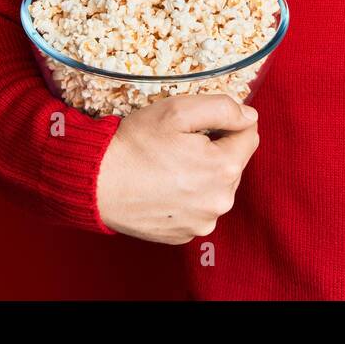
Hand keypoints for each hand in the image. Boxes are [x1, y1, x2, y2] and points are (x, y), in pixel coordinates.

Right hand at [95, 94, 259, 244]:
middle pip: (232, 163)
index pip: (249, 135)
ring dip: (201, 174)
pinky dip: (186, 196)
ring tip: (168, 166)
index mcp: (224, 168)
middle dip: (214, 150)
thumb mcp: (178, 111)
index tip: (201, 124)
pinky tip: (162, 187)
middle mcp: (220, 202)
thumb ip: (223, 108)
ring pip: (215, 187)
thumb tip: (249, 116)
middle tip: (178, 144)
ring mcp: (201, 223)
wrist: (94, 182)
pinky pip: (197, 208)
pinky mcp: (183, 235)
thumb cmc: (135, 143)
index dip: (227, 123)